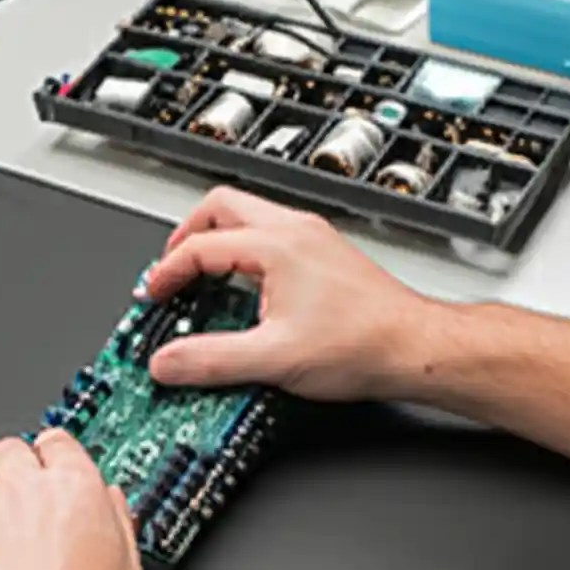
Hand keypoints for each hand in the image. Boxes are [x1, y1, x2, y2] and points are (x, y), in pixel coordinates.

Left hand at [0, 429, 143, 569]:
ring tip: (9, 551)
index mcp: (74, 485)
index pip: (56, 440)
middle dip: (19, 473)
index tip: (53, 469)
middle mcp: (24, 489)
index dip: (55, 457)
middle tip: (29, 508)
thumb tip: (109, 501)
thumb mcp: (129, 564)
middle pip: (11, 451)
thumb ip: (116, 516)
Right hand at [145, 187, 438, 400]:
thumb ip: (211, 361)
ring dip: (215, 241)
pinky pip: (270, 234)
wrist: (417, 349)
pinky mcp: (325, 254)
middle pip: (220, 207)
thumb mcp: (274, 361)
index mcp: (277, 245)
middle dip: (185, 236)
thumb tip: (168, 362)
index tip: (152, 296)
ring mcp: (313, 238)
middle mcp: (295, 231)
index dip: (167, 272)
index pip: (200, 246)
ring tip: (200, 276)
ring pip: (247, 215)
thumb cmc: (365, 344)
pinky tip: (244, 289)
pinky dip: (242, 252)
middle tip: (170, 270)